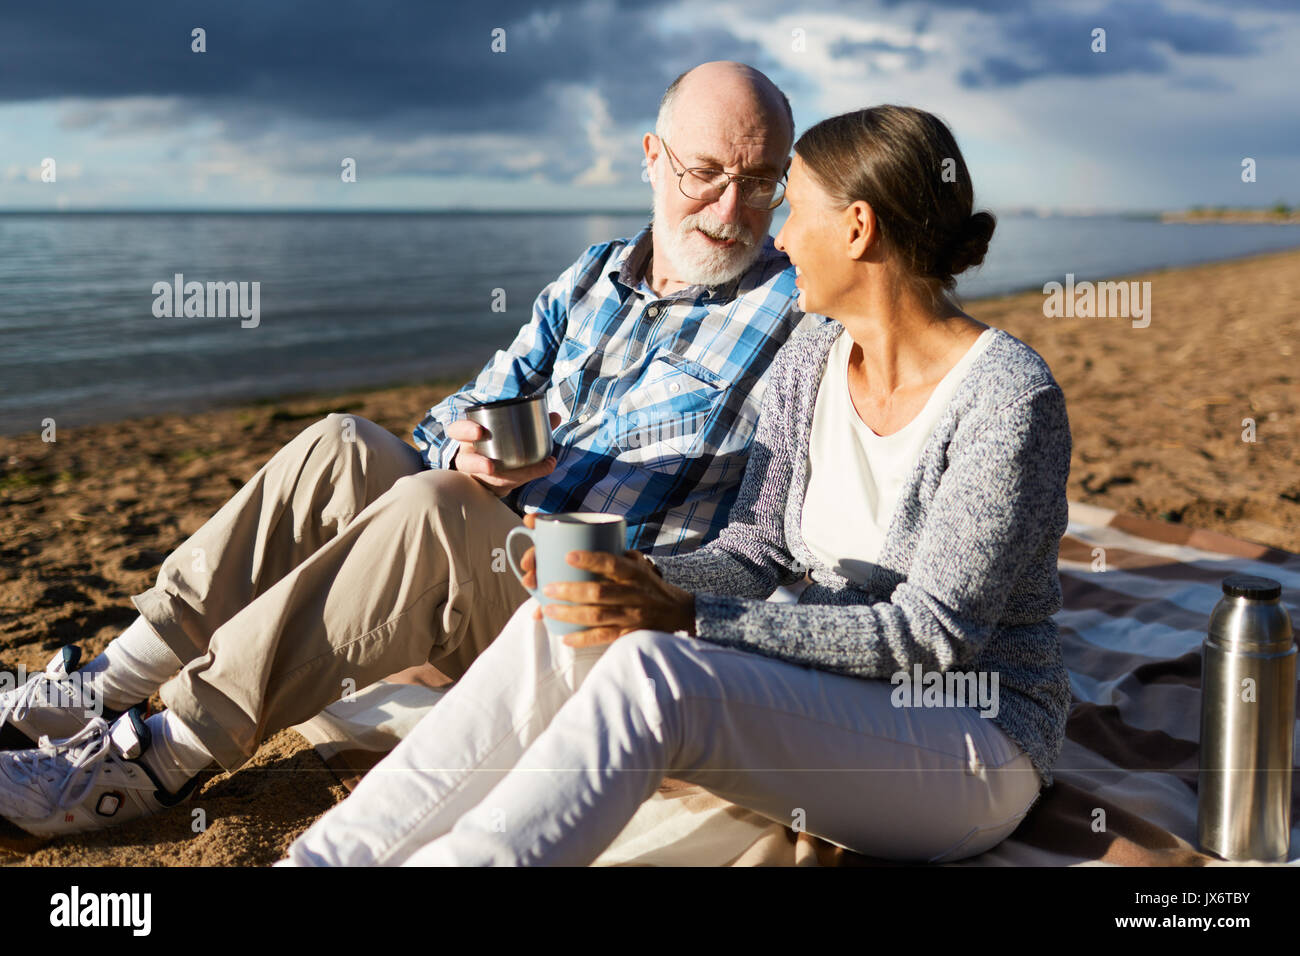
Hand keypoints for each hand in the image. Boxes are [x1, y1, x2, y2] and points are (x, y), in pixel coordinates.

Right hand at [448, 412, 560, 496]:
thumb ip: (534, 425)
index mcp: (470, 438)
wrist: (496, 476)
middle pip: (464, 461)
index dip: (465, 430)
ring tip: (505, 481)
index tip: (480, 431)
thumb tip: (556, 416)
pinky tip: (527, 478)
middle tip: (490, 465)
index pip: (458, 431)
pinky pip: (495, 489)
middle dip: (476, 463)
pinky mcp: (484, 489)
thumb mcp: (513, 435)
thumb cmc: (503, 449)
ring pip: (480, 482)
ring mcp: (475, 477)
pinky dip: (512, 484)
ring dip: (496, 484)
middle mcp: (468, 457)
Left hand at [540, 548, 695, 648]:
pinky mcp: (630, 634)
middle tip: (546, 588)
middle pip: (599, 592)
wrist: (679, 613)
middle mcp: (633, 593)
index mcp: (634, 573)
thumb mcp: (640, 566)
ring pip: (597, 616)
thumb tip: (583, 543)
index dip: (590, 559)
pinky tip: (565, 637)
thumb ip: (617, 556)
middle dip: (569, 591)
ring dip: (569, 614)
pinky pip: (603, 637)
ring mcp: (632, 616)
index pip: (612, 563)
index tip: (568, 555)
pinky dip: (583, 639)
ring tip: (548, 610)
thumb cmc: (651, 586)